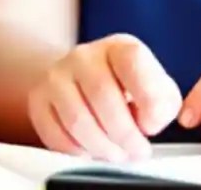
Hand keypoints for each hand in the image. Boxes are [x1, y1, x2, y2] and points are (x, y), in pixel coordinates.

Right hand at [28, 34, 182, 161]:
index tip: (152, 124)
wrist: (81, 80)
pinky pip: (55, 134)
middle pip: (103, 97)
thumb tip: (148, 122)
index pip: (133, 62)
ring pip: (78, 120)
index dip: (148, 99)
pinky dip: (77, 150)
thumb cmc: (125, 88)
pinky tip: (91, 148)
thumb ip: (162, 102)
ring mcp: (56, 75)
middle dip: (125, 135)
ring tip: (116, 153)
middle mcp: (84, 56)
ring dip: (102, 147)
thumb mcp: (155, 86)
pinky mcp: (38, 99)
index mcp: (119, 48)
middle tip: (136, 151)